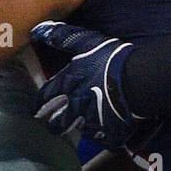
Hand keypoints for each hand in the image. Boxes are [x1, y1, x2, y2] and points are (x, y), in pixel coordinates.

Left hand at [31, 21, 144, 147]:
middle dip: (55, 125)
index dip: (39, 102)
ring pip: (82, 131)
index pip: (47, 95)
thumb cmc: (109, 59)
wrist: (137, 81)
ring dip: (80, 129)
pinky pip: (105, 139)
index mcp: (70, 85)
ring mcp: (94, 122)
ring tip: (81, 131)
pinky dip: (105, 137)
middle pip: (61, 121)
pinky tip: (107, 136)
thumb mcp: (84, 42)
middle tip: (53, 127)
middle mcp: (77, 106)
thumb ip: (61, 37)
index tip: (33, 110)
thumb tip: (36, 30)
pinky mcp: (112, 132)